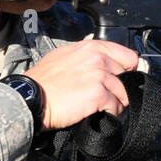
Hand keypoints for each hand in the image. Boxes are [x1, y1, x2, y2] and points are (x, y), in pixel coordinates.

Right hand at [23, 39, 139, 129]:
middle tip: (107, 95)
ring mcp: (99, 75)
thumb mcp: (66, 56)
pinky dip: (110, 113)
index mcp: (91, 47)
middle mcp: (98, 58)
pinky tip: (98, 113)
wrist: (32, 98)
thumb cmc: (44, 81)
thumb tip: (105, 63)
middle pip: (127, 75)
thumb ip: (88, 56)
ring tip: (101, 106)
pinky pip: (116, 106)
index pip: (128, 56)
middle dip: (120, 87)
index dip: (127, 70)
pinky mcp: (98, 94)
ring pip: (124, 92)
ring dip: (116, 102)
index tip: (121, 79)